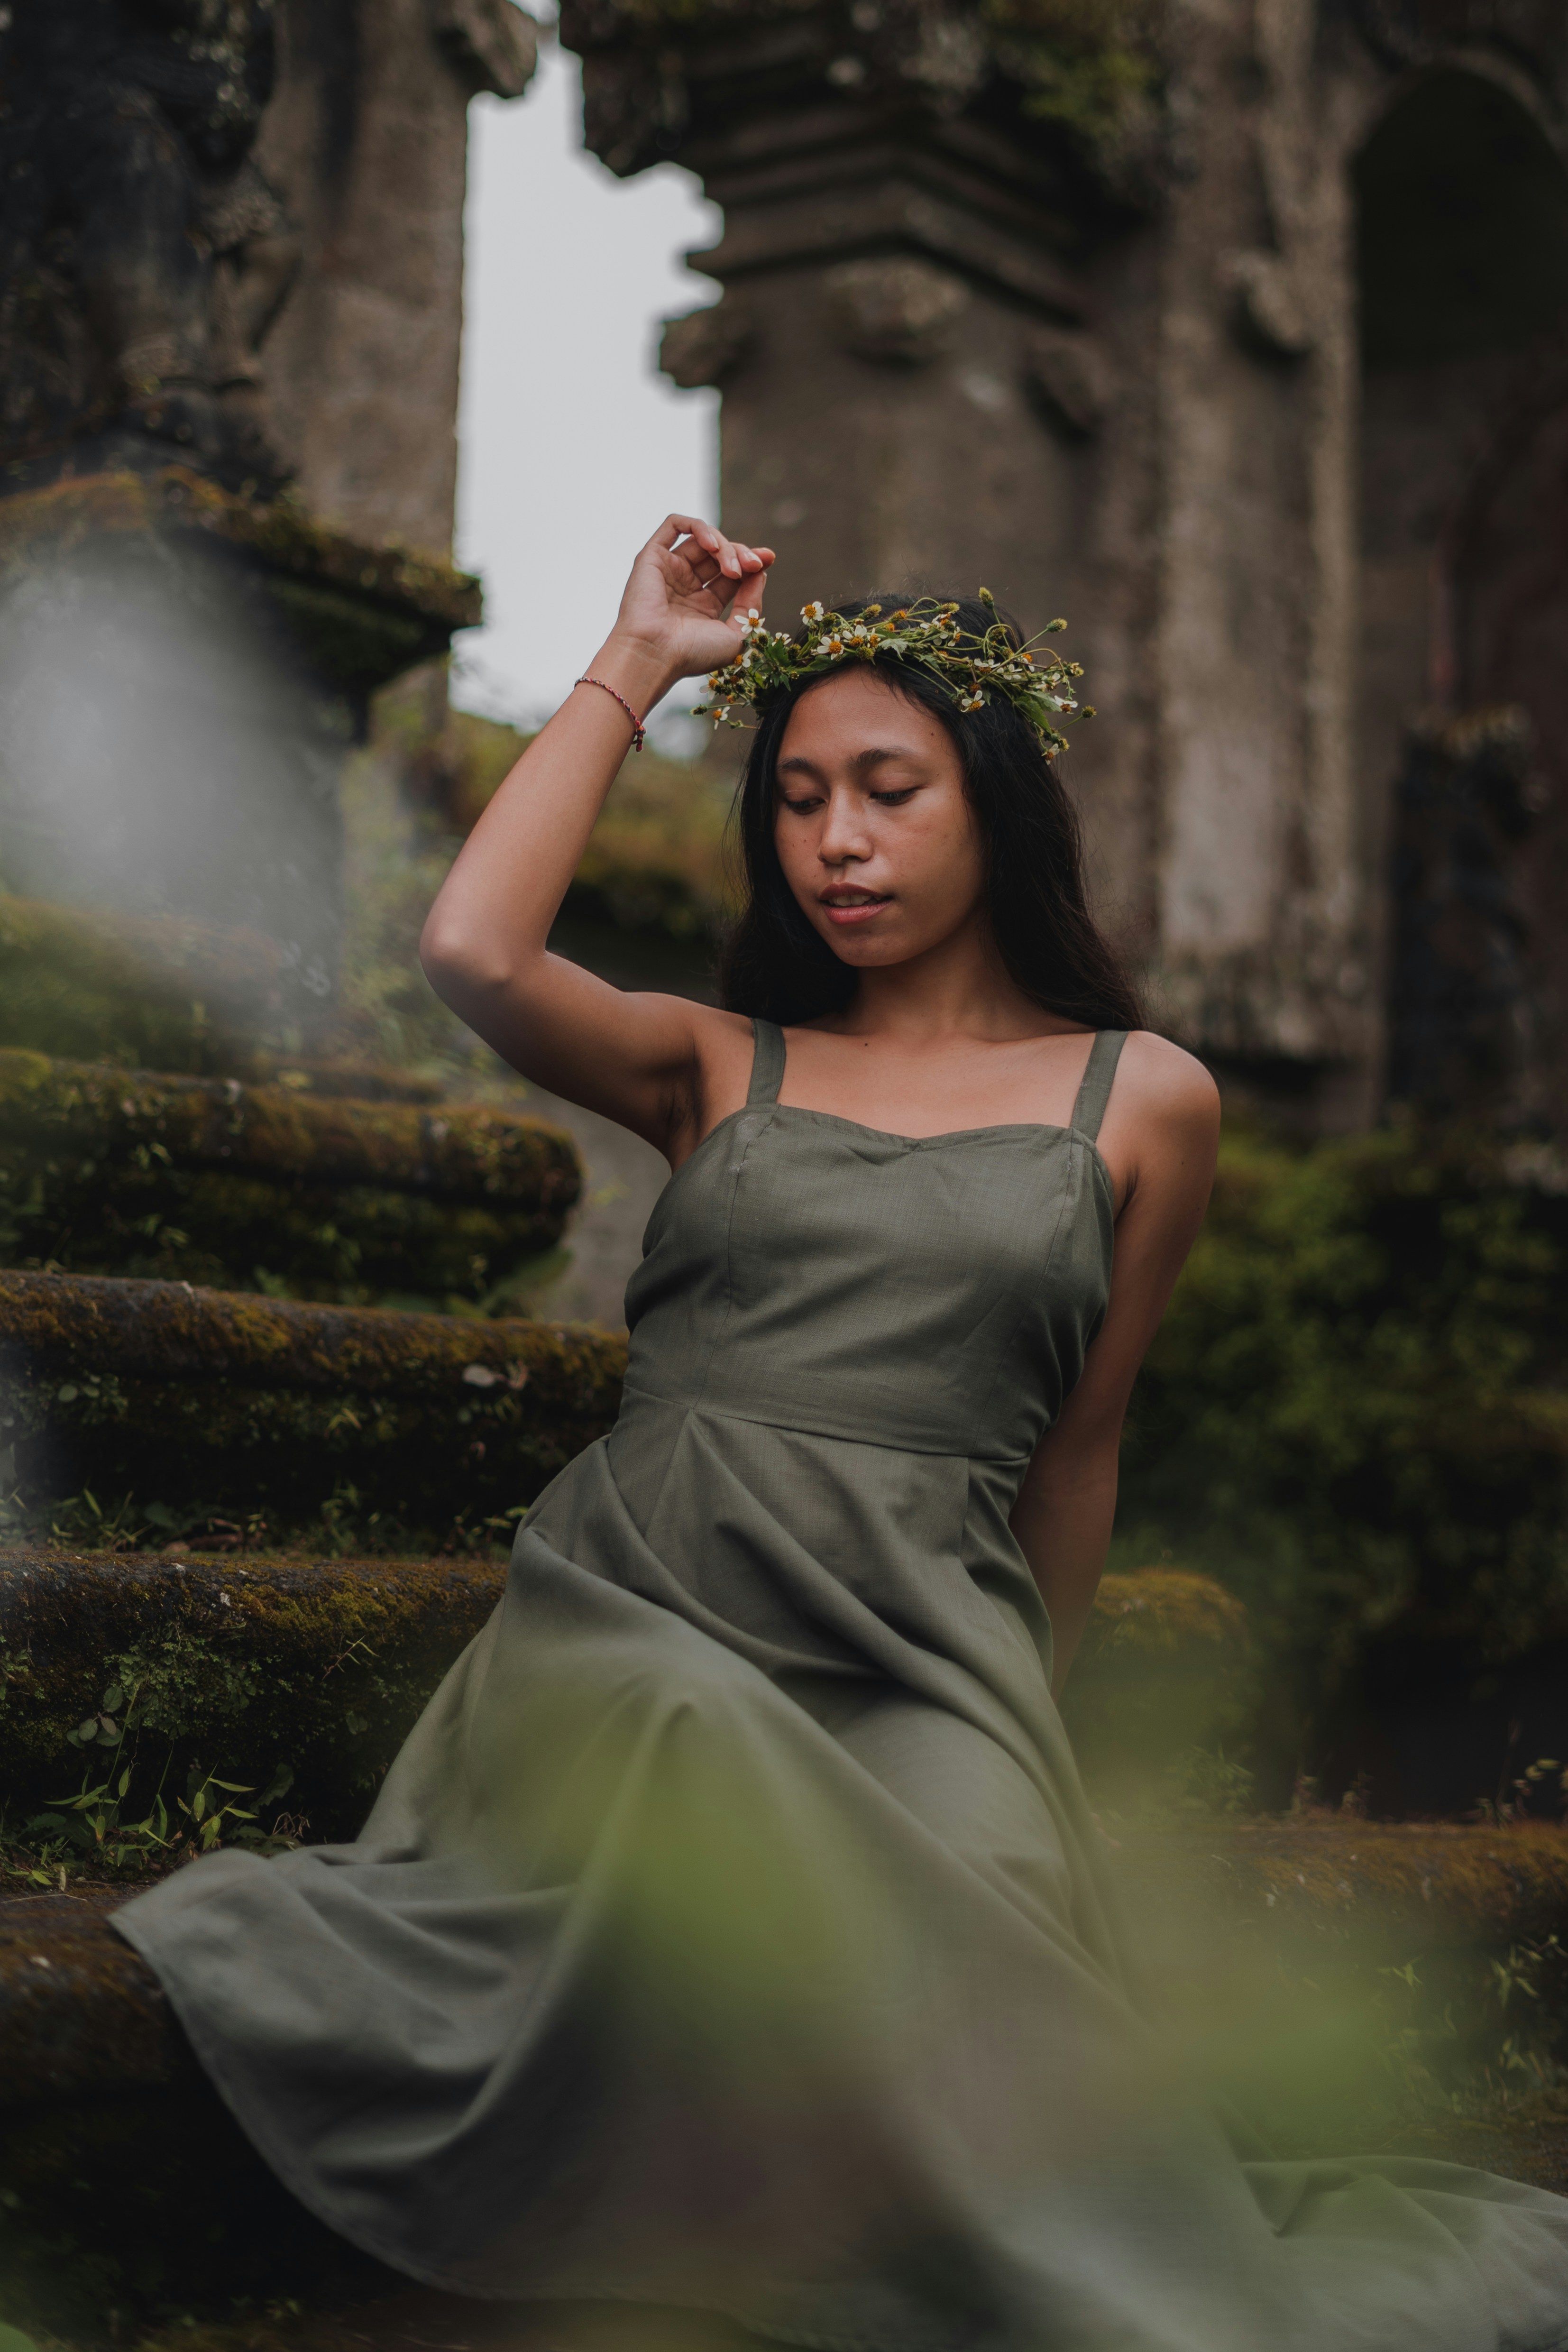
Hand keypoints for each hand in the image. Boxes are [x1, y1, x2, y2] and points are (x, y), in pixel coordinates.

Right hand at [604, 515, 774, 694]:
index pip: (732, 575)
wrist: (655, 654)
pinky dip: (697, 526)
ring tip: (732, 567)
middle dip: (741, 554)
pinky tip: (712, 544)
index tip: (768, 558)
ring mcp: (669, 570)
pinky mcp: (652, 557)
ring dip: (724, 545)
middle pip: (720, 554)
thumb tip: (760, 574)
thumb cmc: (692, 654)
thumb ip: (751, 605)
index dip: (752, 563)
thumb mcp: (736, 635)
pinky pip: (674, 525)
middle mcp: (685, 587)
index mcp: (703, 606)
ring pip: (702, 539)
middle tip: (753, 565)